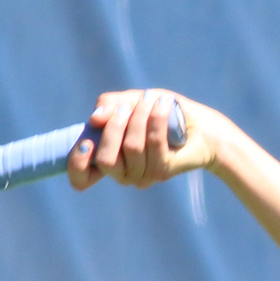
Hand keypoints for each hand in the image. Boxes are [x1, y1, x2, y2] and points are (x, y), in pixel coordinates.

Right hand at [68, 88, 221, 189]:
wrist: (202, 125)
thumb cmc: (162, 113)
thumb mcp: (131, 101)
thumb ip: (109, 106)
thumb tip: (94, 119)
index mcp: (107, 159)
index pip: (81, 179)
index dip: (77, 164)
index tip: (87, 142)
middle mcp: (122, 173)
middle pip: (105, 159)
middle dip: (115, 126)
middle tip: (128, 107)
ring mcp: (142, 176)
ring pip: (131, 149)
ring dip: (139, 118)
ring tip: (150, 100)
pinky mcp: (163, 171)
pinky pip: (154, 143)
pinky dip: (157, 119)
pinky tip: (163, 104)